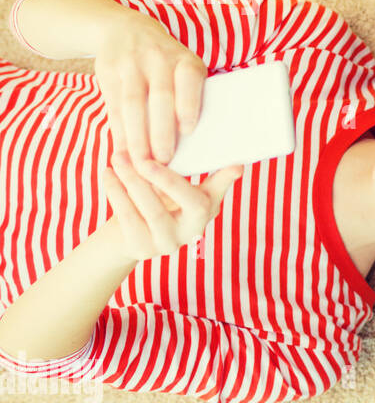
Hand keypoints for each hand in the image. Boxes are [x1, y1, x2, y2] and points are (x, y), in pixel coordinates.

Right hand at [93, 14, 207, 166]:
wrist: (124, 28)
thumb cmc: (166, 63)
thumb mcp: (182, 67)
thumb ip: (189, 95)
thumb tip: (194, 141)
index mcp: (185, 59)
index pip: (189, 80)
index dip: (188, 104)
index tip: (188, 131)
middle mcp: (159, 58)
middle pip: (160, 97)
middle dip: (161, 131)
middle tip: (163, 161)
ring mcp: (131, 63)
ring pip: (133, 104)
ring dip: (136, 137)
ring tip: (140, 163)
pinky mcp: (107, 71)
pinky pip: (113, 106)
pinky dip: (118, 131)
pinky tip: (121, 151)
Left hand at [102, 154, 242, 261]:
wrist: (136, 232)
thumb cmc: (166, 200)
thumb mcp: (188, 189)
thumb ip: (208, 177)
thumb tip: (238, 166)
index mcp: (207, 212)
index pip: (210, 195)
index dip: (221, 181)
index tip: (236, 166)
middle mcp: (191, 232)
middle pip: (176, 203)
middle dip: (157, 177)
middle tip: (141, 154)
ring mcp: (166, 244)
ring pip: (149, 210)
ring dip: (131, 181)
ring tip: (118, 158)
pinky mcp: (142, 248)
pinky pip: (128, 218)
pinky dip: (116, 193)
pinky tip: (108, 174)